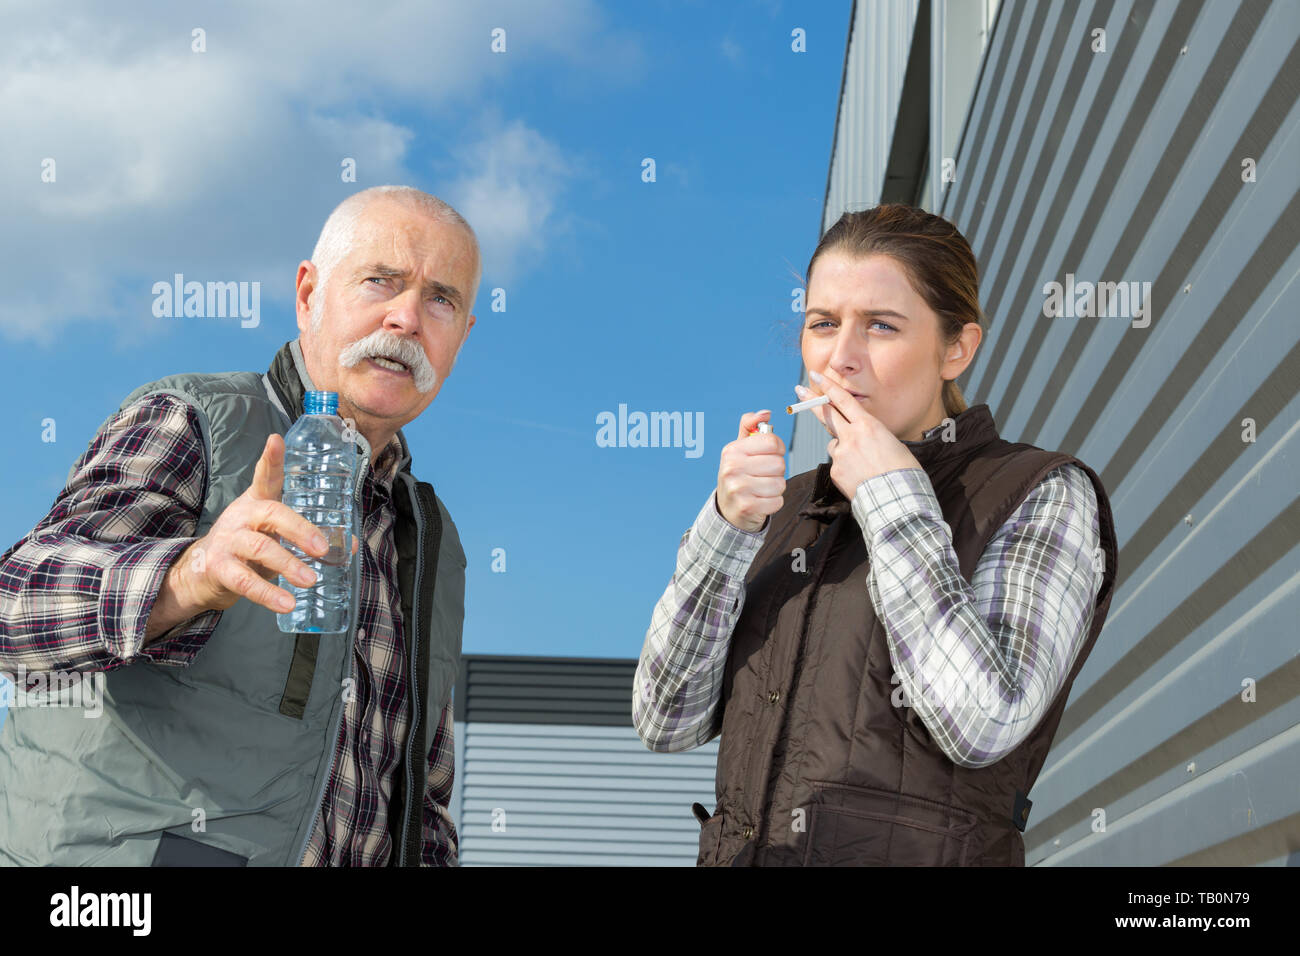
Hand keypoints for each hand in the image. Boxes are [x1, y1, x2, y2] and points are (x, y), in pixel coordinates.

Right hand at [168, 434, 335, 615]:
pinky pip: (245, 581)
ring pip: (260, 548)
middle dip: (300, 530)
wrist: (203, 572)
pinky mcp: (220, 568)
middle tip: (323, 548)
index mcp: (257, 502)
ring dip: (289, 565)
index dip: (271, 459)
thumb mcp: (276, 536)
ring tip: (311, 579)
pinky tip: (286, 602)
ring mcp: (228, 541)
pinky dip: (268, 594)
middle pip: (272, 513)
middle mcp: (242, 516)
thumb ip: (308, 537)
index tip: (276, 440)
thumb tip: (348, 544)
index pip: (266, 476)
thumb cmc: (248, 546)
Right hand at [716, 411, 786, 532]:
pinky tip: (762, 500)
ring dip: (776, 488)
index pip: (771, 442)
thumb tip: (765, 413)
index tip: (771, 454)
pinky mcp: (746, 507)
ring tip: (762, 488)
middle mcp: (732, 468)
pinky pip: (777, 501)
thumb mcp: (740, 448)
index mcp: (732, 451)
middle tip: (765, 474)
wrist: (727, 508)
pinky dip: (774, 502)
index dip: (778, 448)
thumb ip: (751, 426)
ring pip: (780, 484)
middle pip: (779, 464)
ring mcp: (738, 489)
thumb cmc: (739, 474)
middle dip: (777, 471)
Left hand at [801, 369, 921, 499]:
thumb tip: (864, 438)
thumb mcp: (893, 443)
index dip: (828, 386)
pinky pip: (837, 464)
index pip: (844, 400)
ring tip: (863, 463)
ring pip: (835, 444)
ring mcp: (840, 454)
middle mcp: (851, 436)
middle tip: (799, 390)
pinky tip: (859, 476)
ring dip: (843, 448)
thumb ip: (872, 436)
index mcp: (868, 426)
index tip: (816, 375)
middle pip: (826, 414)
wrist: (897, 499)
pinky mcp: (835, 471)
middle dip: (811, 401)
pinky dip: (845, 468)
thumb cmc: (903, 472)